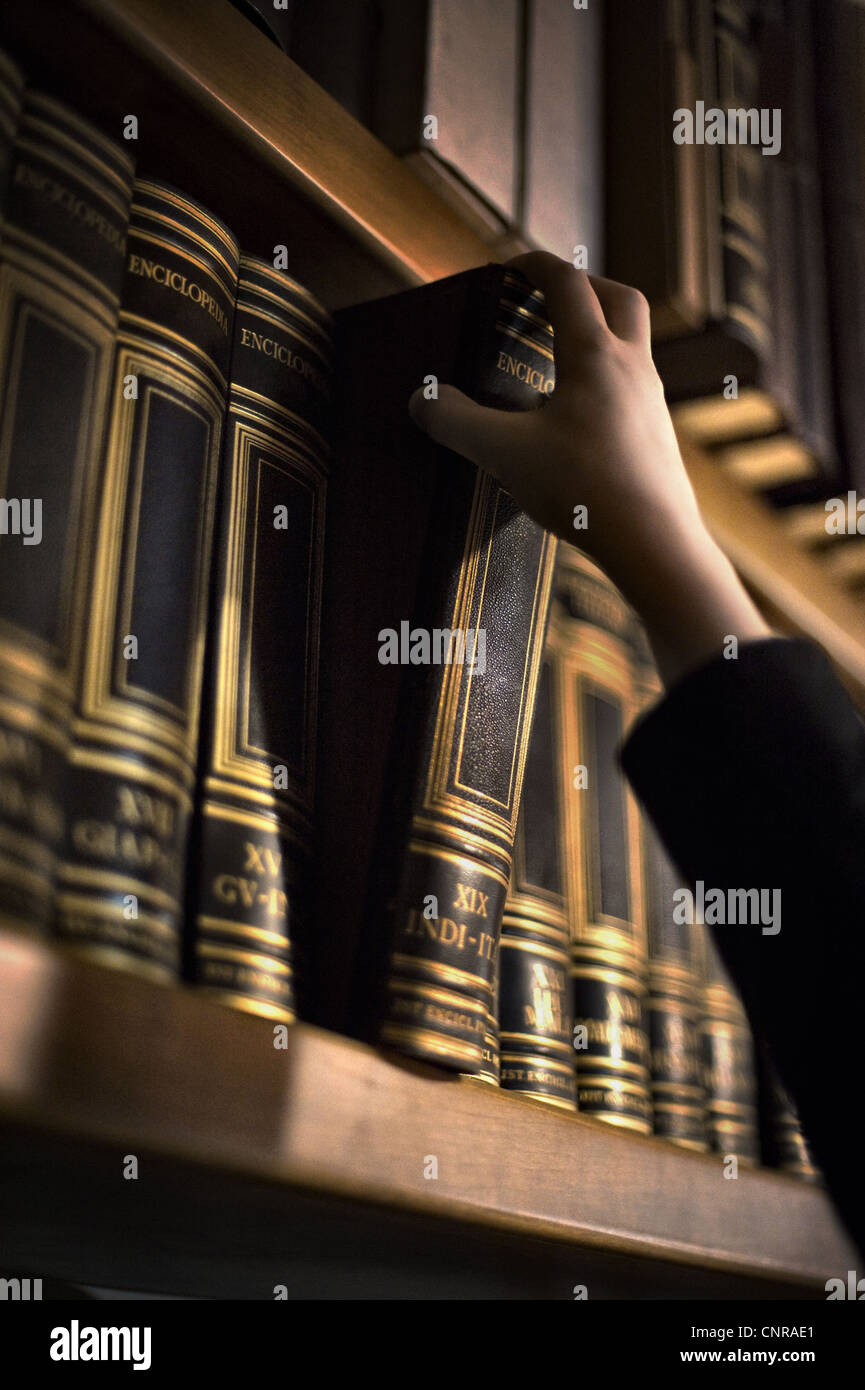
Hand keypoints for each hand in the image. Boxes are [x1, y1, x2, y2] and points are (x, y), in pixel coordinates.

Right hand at [408, 251, 769, 687]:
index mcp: (593, 355)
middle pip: (619, 297)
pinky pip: (633, 385)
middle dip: (582, 287)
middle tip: (545, 300)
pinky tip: (575, 415)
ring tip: (553, 358)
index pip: (567, 283)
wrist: (655, 543)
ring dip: (596, 333)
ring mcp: (651, 401)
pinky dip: (604, 378)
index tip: (509, 267)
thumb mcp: (505, 453)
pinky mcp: (657, 435)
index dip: (534, 265)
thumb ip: (455, 422)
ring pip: (631, 344)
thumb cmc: (585, 490)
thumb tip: (420, 400)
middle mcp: (631, 366)